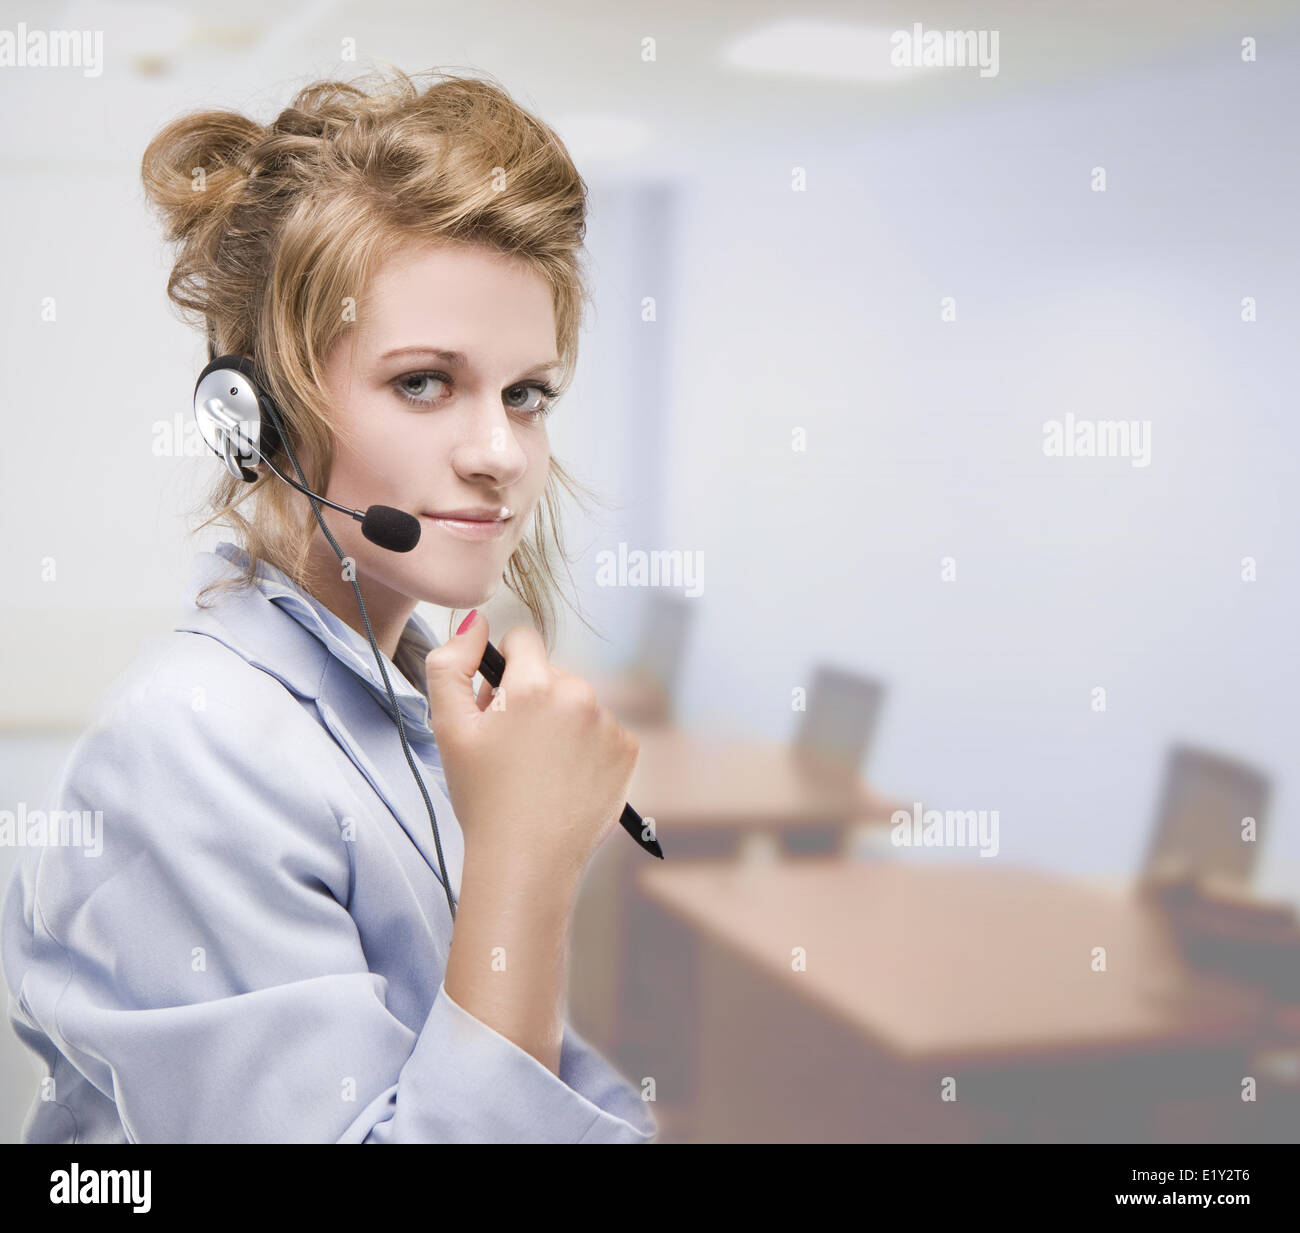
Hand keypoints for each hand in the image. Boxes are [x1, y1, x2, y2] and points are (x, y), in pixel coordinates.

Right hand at [425, 610, 638, 887]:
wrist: (526, 861)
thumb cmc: (482, 797)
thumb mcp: (447, 728)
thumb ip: (449, 664)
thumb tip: (476, 622)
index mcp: (532, 684)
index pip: (523, 638)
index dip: (504, 668)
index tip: (497, 702)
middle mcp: (578, 694)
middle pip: (550, 672)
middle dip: (531, 697)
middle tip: (511, 745)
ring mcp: (608, 722)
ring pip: (577, 702)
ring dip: (560, 722)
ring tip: (539, 767)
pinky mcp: (628, 750)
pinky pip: (603, 730)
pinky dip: (587, 746)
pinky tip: (566, 777)